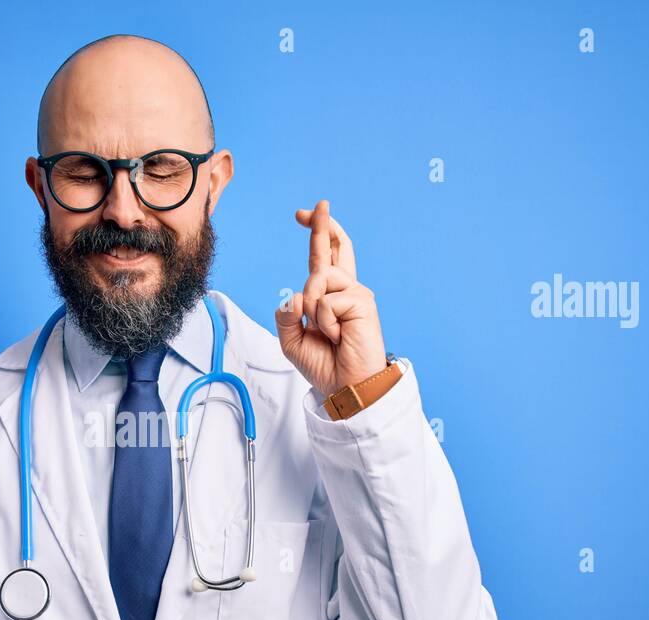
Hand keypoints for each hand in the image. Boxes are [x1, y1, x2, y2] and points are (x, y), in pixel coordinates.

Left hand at [274, 199, 386, 397]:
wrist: (345, 386)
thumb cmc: (324, 364)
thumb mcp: (292, 340)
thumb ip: (286, 315)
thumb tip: (294, 295)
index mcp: (329, 295)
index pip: (323, 257)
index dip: (316, 233)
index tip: (303, 214)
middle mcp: (345, 289)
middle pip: (334, 248)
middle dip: (322, 226)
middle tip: (318, 204)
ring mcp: (356, 293)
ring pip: (318, 279)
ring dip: (312, 307)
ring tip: (325, 331)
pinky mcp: (362, 302)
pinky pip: (326, 301)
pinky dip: (324, 321)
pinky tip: (338, 336)